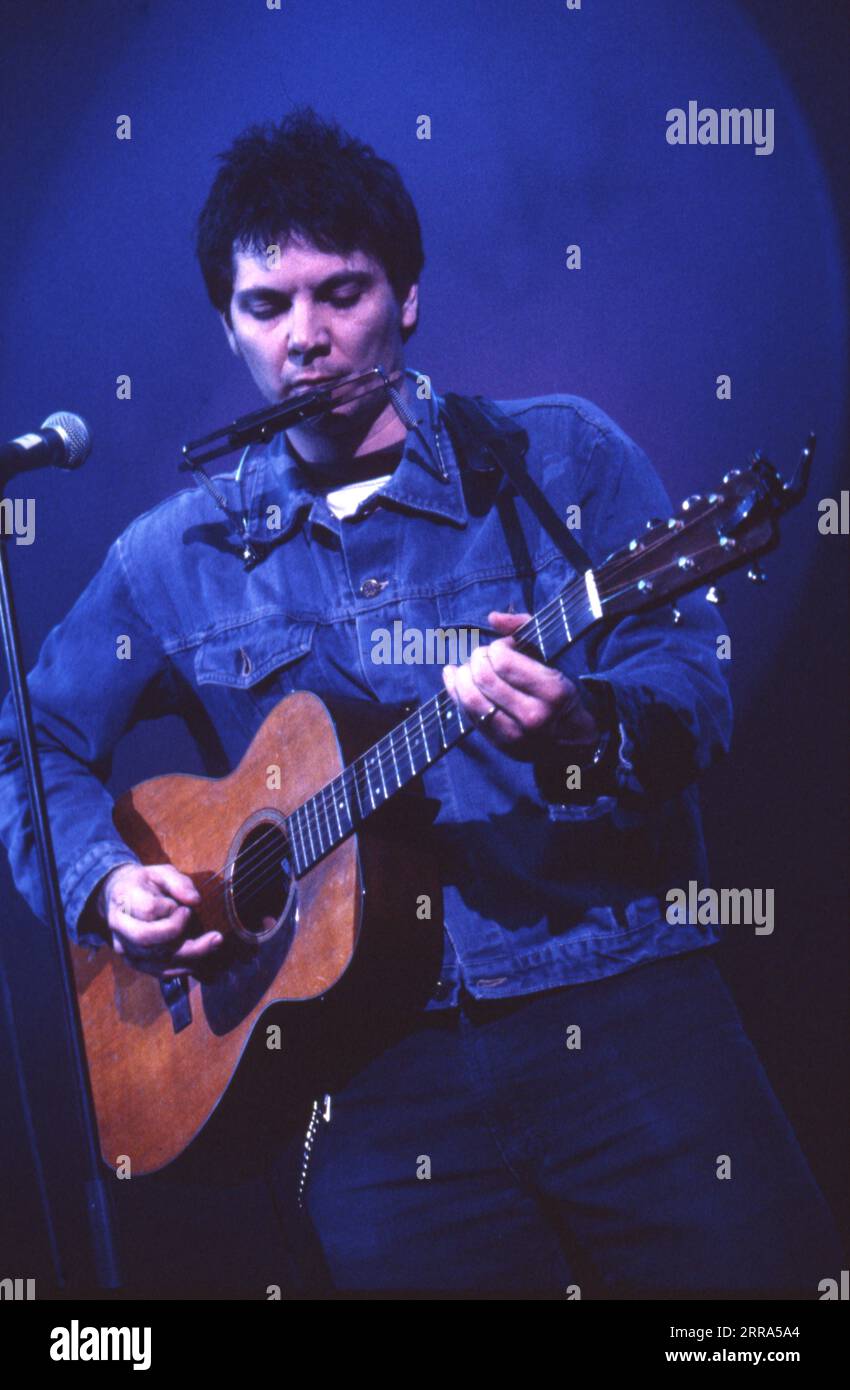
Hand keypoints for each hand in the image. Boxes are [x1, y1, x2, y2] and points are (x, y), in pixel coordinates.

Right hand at [98, 862, 222, 979]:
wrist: (121, 897)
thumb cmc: (145, 883)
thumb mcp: (162, 872)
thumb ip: (179, 883)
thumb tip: (195, 901)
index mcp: (124, 898)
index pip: (148, 910)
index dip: (172, 910)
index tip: (187, 908)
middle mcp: (120, 926)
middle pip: (148, 940)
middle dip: (182, 938)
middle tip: (214, 936)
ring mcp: (124, 947)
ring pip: (155, 959)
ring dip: (189, 956)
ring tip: (214, 945)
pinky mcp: (134, 962)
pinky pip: (157, 971)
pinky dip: (181, 968)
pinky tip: (199, 960)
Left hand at [441, 610, 599, 759]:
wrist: (571, 741)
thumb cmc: (558, 691)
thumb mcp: (551, 657)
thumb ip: (524, 628)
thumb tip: (493, 617)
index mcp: (552, 692)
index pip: (503, 661)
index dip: (497, 647)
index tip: (505, 647)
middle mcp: (533, 716)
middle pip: (483, 677)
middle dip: (478, 658)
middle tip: (485, 656)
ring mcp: (514, 734)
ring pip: (470, 697)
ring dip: (462, 674)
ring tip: (471, 667)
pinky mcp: (499, 743)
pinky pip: (466, 713)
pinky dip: (453, 689)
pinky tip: (453, 675)